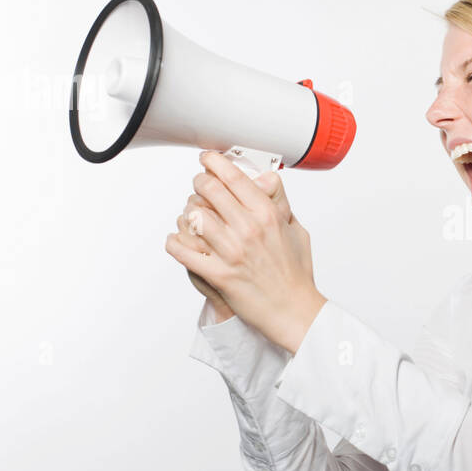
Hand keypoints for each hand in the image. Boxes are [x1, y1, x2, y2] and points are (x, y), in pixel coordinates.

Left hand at [173, 170, 286, 322]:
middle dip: (199, 182)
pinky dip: (175, 243)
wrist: (293, 310)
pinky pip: (183, 251)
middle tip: (199, 185)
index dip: (214, 162)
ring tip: (192, 216)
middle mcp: (249, 230)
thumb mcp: (295, 229)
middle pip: (209, 189)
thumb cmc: (296, 273)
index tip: (208, 160)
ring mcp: (232, 252)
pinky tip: (178, 240)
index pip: (233, 176)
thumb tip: (265, 179)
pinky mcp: (219, 274)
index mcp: (268, 215)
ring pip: (193, 216)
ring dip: (188, 212)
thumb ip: (279, 202)